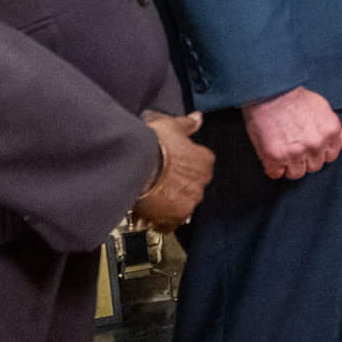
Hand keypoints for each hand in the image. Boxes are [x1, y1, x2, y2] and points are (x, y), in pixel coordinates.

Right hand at [132, 110, 213, 229]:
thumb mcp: (171, 125)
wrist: (137, 163)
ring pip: (182, 205)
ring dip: (169, 203)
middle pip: (192, 187)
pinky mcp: (174, 216)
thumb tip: (197, 118)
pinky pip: (169, 223)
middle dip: (177, 186)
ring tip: (150, 198)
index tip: (172, 167)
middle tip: (158, 183)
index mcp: (204, 161)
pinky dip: (160, 220)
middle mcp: (201, 183)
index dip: (184, 166)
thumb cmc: (154, 143)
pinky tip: (148, 215)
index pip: (201, 166)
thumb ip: (187, 124)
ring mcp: (189, 201)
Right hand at [243, 86, 341, 179]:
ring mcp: (296, 152)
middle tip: (292, 143)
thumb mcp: (323, 109)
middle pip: (314, 166)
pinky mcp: (275, 157)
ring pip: (296, 173)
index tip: (307, 143)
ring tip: (281, 148)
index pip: (330, 156)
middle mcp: (316, 145)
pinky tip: (270, 153)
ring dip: (288, 165)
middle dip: (304, 158)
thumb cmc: (295, 98)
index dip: (318, 151)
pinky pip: (275, 174)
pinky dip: (271, 167)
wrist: (269, 91)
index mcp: (331, 132)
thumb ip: (337, 131)